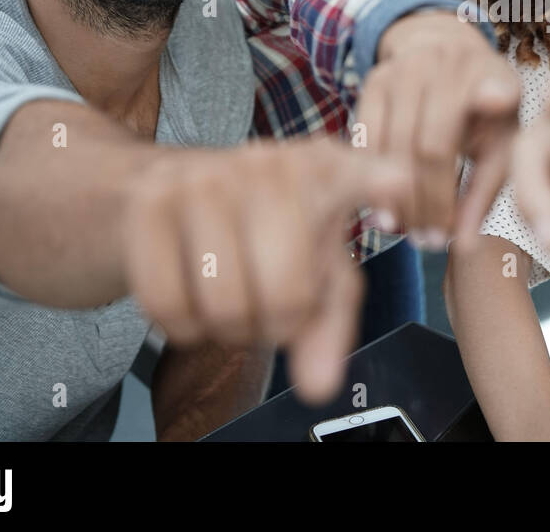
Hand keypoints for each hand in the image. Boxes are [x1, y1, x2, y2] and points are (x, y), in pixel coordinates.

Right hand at [119, 138, 406, 404]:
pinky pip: (169, 304)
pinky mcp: (150, 201)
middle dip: (276, 326)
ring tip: (231, 297)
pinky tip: (193, 294)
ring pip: (225, 305)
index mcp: (328, 172)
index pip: (365, 174)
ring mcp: (208, 177)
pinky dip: (182, 325)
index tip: (398, 185)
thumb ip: (330, 326)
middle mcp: (271, 163)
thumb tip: (320, 386)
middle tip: (269, 308)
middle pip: (287, 295)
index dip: (382, 182)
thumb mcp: (311, 271)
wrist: (159, 191)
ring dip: (227, 328)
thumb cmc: (257, 232)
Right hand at [360, 11, 519, 246]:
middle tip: (431, 241)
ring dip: (400, 199)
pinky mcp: (375, 79)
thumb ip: (485, 191)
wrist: (441, 53)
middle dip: (430, 203)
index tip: (496, 101)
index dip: (492, 95)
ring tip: (409, 234)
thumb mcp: (499, 142)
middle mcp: (449, 65)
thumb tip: (464, 245)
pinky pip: (366, 138)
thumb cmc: (481, 114)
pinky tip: (384, 211)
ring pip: (396, 147)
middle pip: (433, 146)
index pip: (493, 91)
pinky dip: (373, 178)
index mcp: (493, 76)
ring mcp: (407, 69)